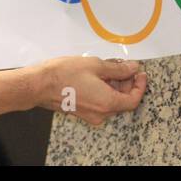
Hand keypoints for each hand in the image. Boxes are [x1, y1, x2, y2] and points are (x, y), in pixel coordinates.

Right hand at [32, 56, 147, 126]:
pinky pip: (100, 102)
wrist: (40, 85)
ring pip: (111, 101)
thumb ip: (118, 69)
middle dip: (127, 83)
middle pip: (122, 101)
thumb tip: (132, 68)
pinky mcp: (82, 111)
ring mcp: (90, 114)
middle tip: (125, 67)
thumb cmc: (64, 74)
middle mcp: (100, 113)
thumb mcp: (96, 65)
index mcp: (107, 103)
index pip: (133, 100)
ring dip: (115, 86)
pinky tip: (99, 75)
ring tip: (110, 67)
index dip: (140, 86)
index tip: (140, 73)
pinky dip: (104, 90)